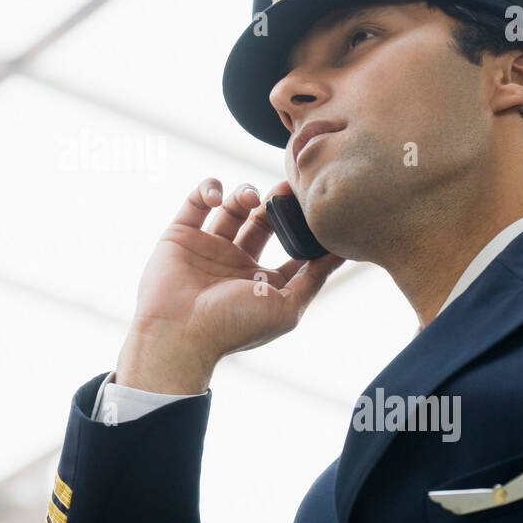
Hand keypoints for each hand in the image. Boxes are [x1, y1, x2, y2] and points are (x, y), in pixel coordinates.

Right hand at [116, 177, 344, 394]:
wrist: (179, 334)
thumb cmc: (234, 327)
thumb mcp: (287, 307)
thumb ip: (314, 279)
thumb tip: (343, 252)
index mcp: (261, 279)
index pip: (288, 243)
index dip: (300, 223)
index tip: (311, 204)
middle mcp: (236, 261)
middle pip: (261, 220)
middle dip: (275, 203)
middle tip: (285, 188)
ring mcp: (208, 246)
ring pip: (231, 207)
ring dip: (244, 194)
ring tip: (251, 198)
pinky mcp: (181, 234)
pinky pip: (196, 201)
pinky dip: (208, 190)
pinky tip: (218, 198)